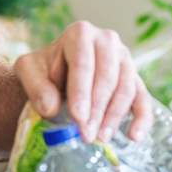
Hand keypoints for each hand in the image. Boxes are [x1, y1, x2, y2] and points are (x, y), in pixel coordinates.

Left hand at [13, 21, 152, 142]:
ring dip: (113, 117)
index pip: (83, 64)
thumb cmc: (43, 70)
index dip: (81, 92)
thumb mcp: (28, 72)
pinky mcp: (134, 78)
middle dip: (96, 109)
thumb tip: (50, 108)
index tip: (78, 117)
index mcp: (79, 33)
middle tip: (86, 135)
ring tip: (100, 138)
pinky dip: (142, 118)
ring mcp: (123, 58)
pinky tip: (134, 136)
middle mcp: (106, 40)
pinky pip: (143, 98)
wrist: (55, 73)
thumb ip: (36, 87)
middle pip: (106, 78)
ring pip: (125, 89)